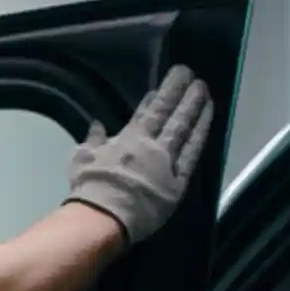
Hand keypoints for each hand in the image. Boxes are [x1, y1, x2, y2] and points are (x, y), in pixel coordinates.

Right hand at [65, 65, 213, 243]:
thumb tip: (97, 125)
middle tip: (192, 74)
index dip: (157, 97)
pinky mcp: (178, 183)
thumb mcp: (82, 157)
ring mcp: (168, 163)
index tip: (164, 85)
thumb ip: (93, 140)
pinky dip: (201, 135)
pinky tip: (207, 120)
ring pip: (185, 129)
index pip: (146, 113)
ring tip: (204, 91)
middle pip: (169, 114)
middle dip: (180, 92)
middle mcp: (152, 146)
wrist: (103, 216)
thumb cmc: (90, 187)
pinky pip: (193, 155)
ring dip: (195, 108)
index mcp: (129, 140)